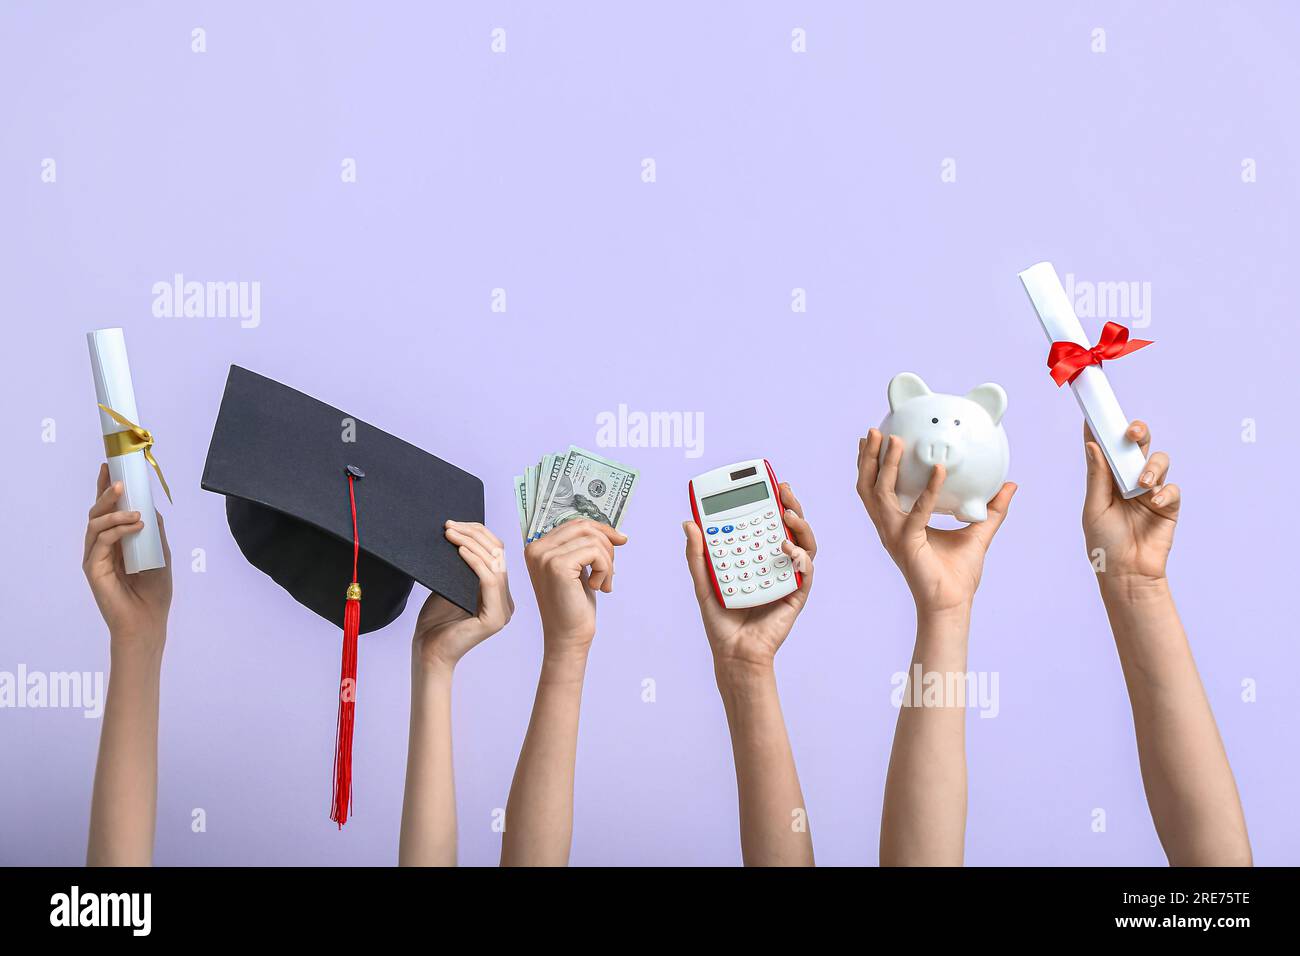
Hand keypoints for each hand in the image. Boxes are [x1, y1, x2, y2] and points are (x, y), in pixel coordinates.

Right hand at [83, 464, 171, 651]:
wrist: (149, 621)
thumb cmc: (154, 590)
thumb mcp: (160, 552)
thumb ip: (154, 530)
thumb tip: (150, 506)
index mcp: (117, 540)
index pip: (108, 510)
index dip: (106, 487)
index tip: (110, 465)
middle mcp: (102, 545)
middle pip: (97, 512)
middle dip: (106, 494)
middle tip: (120, 483)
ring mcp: (95, 556)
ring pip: (95, 524)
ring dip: (115, 513)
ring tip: (135, 512)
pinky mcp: (93, 568)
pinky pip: (101, 542)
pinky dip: (117, 530)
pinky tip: (135, 527)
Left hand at [413, 521, 513, 669]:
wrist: (428, 652)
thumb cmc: (435, 621)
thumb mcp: (451, 585)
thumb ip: (462, 566)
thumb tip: (460, 534)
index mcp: (498, 593)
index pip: (497, 554)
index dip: (479, 534)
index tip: (456, 523)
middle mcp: (506, 601)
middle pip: (498, 556)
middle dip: (474, 534)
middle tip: (449, 525)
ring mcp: (503, 610)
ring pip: (495, 565)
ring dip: (471, 543)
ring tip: (450, 533)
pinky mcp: (495, 618)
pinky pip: (489, 581)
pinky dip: (475, 561)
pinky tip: (460, 550)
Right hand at [524, 519, 626, 656]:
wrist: (568, 636)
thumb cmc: (574, 605)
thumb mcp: (579, 569)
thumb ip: (585, 547)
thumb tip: (616, 532)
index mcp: (537, 547)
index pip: (575, 523)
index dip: (601, 529)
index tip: (620, 540)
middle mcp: (536, 548)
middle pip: (584, 527)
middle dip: (606, 546)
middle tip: (610, 571)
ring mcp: (544, 556)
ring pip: (593, 540)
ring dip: (607, 563)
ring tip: (602, 583)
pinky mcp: (557, 566)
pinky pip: (595, 552)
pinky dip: (605, 569)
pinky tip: (597, 587)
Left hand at [683, 483, 815, 673]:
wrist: (733, 652)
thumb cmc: (720, 620)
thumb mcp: (703, 582)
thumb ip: (698, 554)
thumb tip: (688, 523)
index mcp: (754, 555)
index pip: (764, 522)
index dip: (767, 501)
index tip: (764, 482)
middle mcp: (774, 562)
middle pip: (789, 527)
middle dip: (789, 504)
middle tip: (782, 489)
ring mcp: (787, 575)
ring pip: (804, 543)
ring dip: (800, 525)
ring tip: (787, 514)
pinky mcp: (797, 592)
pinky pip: (805, 570)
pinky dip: (800, 556)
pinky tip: (788, 549)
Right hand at [857, 429, 1014, 613]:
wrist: (952, 605)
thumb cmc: (958, 576)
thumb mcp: (978, 533)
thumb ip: (992, 509)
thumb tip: (1010, 485)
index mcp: (898, 524)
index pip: (876, 489)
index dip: (872, 464)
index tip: (876, 440)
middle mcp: (890, 527)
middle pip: (867, 487)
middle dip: (868, 458)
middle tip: (877, 431)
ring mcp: (894, 535)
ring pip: (880, 494)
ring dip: (886, 465)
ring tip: (895, 441)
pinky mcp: (907, 544)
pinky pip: (916, 512)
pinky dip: (928, 491)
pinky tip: (939, 472)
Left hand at [1083, 420, 1178, 587]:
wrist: (1127, 573)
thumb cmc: (1104, 543)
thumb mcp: (1094, 508)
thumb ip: (1097, 477)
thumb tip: (1093, 445)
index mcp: (1106, 479)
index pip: (1105, 449)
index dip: (1101, 430)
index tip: (1095, 413)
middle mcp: (1128, 480)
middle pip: (1136, 446)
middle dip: (1137, 432)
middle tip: (1132, 432)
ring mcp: (1150, 491)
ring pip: (1158, 461)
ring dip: (1152, 466)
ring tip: (1142, 482)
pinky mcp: (1168, 505)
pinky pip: (1172, 489)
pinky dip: (1164, 492)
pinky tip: (1154, 502)